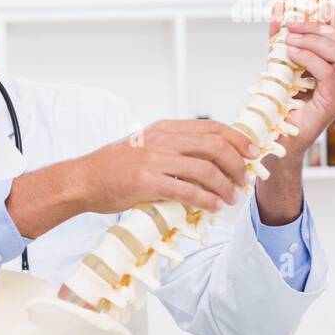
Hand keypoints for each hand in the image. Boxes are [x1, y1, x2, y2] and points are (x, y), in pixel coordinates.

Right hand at [73, 119, 262, 214]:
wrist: (83, 180)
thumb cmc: (113, 167)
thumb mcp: (144, 146)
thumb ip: (172, 148)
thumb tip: (206, 160)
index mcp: (163, 128)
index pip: (211, 127)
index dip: (238, 140)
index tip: (252, 153)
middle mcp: (161, 140)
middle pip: (214, 146)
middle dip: (237, 164)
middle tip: (243, 180)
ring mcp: (154, 160)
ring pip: (205, 169)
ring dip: (225, 185)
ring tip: (231, 197)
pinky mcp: (147, 182)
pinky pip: (187, 191)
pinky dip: (206, 200)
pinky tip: (214, 206)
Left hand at [269, 2, 334, 153]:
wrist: (278, 135)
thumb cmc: (282, 101)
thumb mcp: (280, 61)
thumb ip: (280, 36)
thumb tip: (279, 8)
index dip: (332, 15)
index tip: (311, 5)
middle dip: (316, 26)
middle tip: (290, 23)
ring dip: (313, 41)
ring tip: (288, 39)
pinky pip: (329, 73)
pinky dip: (310, 59)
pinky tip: (292, 54)